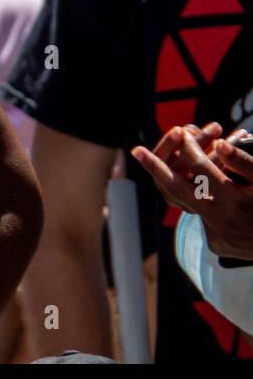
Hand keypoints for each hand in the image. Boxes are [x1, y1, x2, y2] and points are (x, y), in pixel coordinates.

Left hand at [132, 123, 252, 259]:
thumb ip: (245, 164)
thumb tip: (220, 145)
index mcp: (235, 200)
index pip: (202, 169)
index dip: (191, 149)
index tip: (182, 132)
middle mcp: (220, 219)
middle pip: (178, 188)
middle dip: (155, 167)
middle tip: (135, 149)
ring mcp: (216, 235)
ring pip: (188, 203)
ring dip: (181, 184)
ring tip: (183, 169)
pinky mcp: (216, 245)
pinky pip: (202, 217)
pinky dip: (201, 203)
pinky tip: (206, 193)